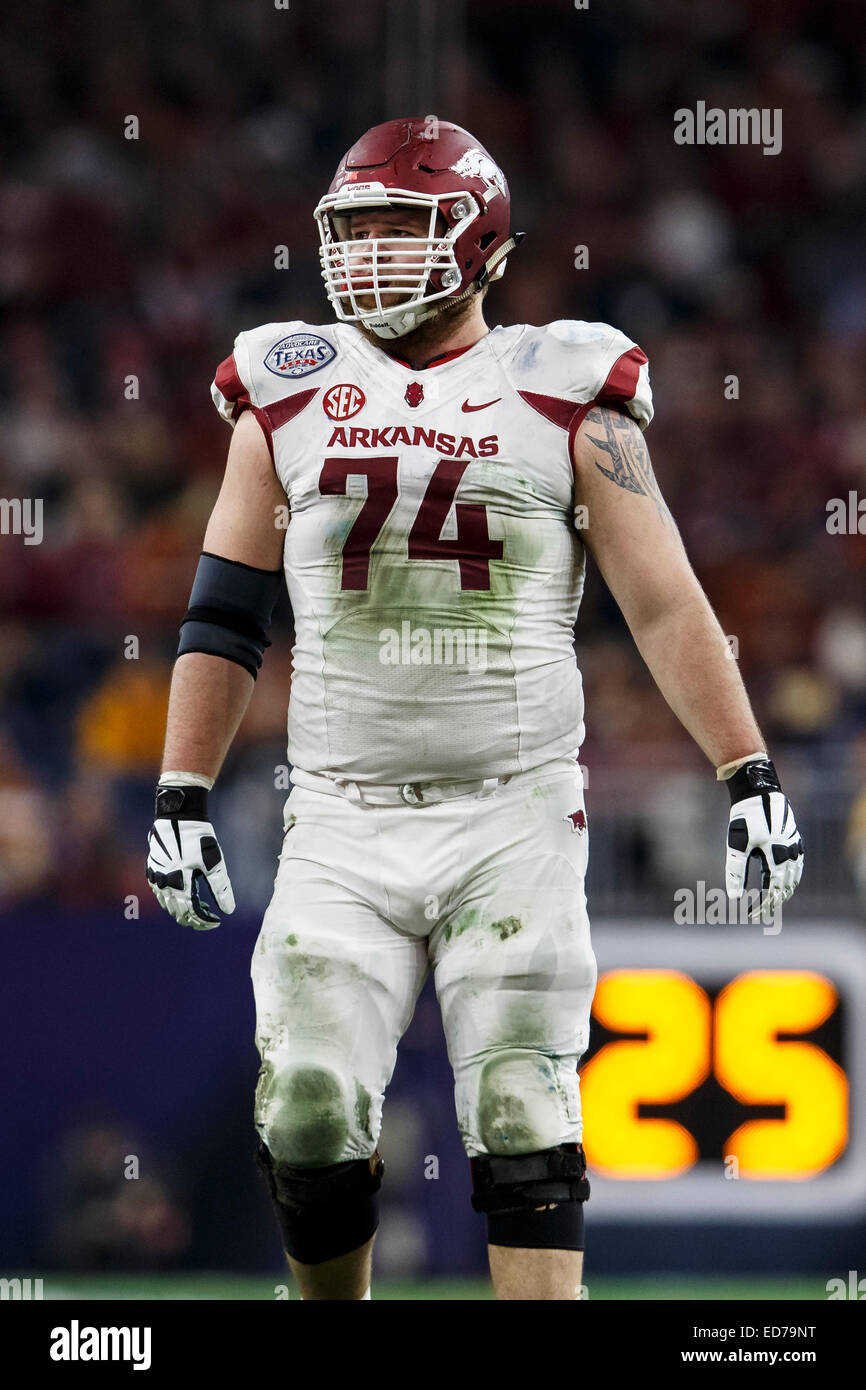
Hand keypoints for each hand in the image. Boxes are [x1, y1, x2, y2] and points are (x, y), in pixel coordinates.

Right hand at [146, 784, 234, 929]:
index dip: (205, 921)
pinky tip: (183, 896)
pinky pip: (159, 892)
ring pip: (167, 904)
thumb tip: (229, 910)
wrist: (178, 815)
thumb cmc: (199, 838)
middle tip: (209, 917)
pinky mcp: (152, 869)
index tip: (217, 921)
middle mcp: (165, 884)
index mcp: (181, 884)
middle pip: (178, 912)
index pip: (192, 914)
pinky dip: (171, 899)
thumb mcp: (215, 863)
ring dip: (182, 910)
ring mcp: (156, 877)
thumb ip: (221, 888)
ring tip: (199, 908)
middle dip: (195, 919)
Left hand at [725, 759, 803, 922]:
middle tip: (761, 912)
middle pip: (784, 886)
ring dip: (784, 890)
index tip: (752, 914)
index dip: (762, 905)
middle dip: (773, 902)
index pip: (770, 890)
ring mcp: (794, 845)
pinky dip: (792, 876)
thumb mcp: (737, 845)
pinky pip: (798, 863)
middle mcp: (788, 852)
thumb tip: (733, 897)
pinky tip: (786, 880)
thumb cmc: (744, 818)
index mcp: (774, 856)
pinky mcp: (795, 837)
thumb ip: (736, 871)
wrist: (758, 791)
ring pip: (794, 876)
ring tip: (774, 901)